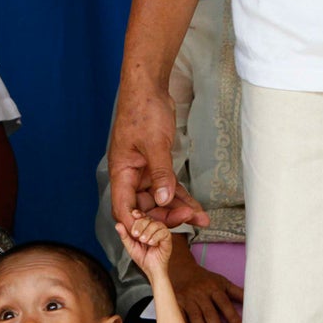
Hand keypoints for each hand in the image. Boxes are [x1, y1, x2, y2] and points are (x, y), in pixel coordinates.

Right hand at [107, 80, 208, 230]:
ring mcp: (143, 173)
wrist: (149, 87)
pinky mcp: (156, 167)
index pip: (124, 209)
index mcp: (121, 173)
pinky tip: (197, 208)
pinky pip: (168, 188)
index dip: (137, 225)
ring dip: (178, 210)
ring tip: (201, 219)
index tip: (155, 235)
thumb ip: (161, 173)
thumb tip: (164, 200)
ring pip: (160, 200)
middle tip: (189, 220)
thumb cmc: (144, 110)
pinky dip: (182, 197)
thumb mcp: (154, 143)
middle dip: (166, 217)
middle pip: (145, 208)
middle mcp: (130, 177)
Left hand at [116, 211, 173, 283]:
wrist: (151, 270)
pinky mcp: (168, 239)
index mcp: (146, 228)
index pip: (143, 217)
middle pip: (149, 219)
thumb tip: (117, 225)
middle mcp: (154, 229)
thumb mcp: (130, 246)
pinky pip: (164, 232)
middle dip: (140, 225)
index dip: (139, 214)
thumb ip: (124, 236)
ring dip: (148, 232)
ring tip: (143, 241)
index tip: (134, 215)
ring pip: (156, 224)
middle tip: (136, 235)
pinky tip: (151, 243)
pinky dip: (156, 237)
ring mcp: (162, 233)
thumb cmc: (143, 258)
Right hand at [168, 242, 242, 322]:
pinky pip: (180, 317)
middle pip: (211, 315)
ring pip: (196, 319)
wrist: (181, 269)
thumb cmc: (205, 279)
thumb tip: (255, 300)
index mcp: (214, 288)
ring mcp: (188, 299)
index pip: (225, 304)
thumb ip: (237, 292)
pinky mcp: (176, 303)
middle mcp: (201, 294)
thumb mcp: (222, 282)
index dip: (232, 317)